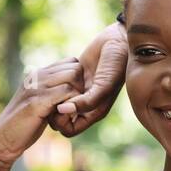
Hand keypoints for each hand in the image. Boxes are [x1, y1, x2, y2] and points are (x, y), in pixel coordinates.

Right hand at [0, 58, 85, 168]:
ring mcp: (36, 86)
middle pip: (75, 67)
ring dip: (77, 96)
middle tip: (74, 106)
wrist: (2, 141)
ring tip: (68, 112)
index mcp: (37, 74)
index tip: (73, 98)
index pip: (71, 62)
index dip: (78, 80)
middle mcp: (36, 76)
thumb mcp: (37, 104)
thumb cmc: (22, 126)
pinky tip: (63, 118)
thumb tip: (71, 89)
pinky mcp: (37, 101)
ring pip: (73, 76)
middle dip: (81, 87)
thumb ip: (50, 93)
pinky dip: (71, 105)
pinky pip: (67, 92)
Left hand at [47, 21, 126, 136]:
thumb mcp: (103, 85)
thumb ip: (86, 101)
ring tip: (53, 83)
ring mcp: (79, 92)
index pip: (69, 130)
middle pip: (60, 120)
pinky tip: (55, 74)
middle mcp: (85, 105)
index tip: (58, 106)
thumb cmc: (117, 64)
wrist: (118, 40)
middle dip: (53, 111)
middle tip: (52, 95)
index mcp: (93, 112)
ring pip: (56, 103)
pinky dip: (53, 83)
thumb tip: (62, 110)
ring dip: (52, 96)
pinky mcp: (73, 78)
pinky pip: (57, 87)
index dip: (60, 123)